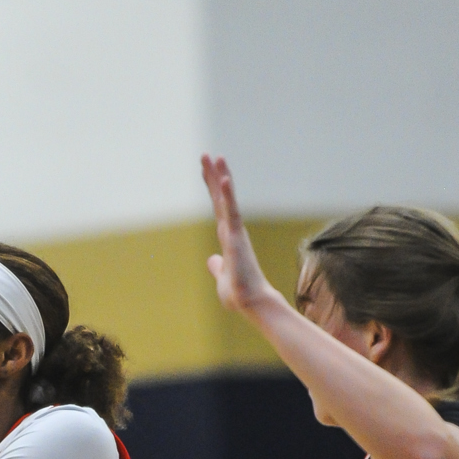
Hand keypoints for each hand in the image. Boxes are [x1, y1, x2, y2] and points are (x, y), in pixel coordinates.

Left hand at [201, 154, 282, 318]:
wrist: (251, 304)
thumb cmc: (239, 294)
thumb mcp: (222, 277)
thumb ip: (217, 266)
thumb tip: (212, 260)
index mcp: (228, 238)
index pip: (218, 207)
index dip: (212, 188)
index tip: (207, 171)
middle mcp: (233, 231)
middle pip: (221, 197)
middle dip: (214, 175)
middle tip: (207, 154)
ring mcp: (235, 232)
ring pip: (227, 199)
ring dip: (222, 177)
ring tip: (216, 157)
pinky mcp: (237, 238)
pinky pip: (232, 212)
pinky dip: (228, 195)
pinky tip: (224, 178)